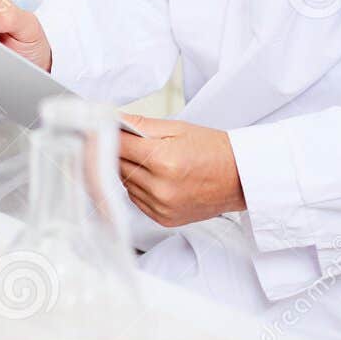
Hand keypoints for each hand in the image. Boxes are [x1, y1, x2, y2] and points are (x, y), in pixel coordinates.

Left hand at [116, 115, 246, 227]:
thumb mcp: (178, 129)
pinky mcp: (164, 219)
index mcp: (163, 160)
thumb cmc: (213, 150)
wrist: (240, 178)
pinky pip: (136, 200)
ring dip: (127, 170)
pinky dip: (138, 187)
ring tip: (146, 159)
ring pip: (125, 184)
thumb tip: (113, 120)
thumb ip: (141, 125)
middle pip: (117, 166)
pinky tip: (152, 177)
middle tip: (123, 141)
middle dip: (116, 152)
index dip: (105, 136)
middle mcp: (160, 188)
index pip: (117, 146)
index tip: (100, 130)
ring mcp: (161, 206)